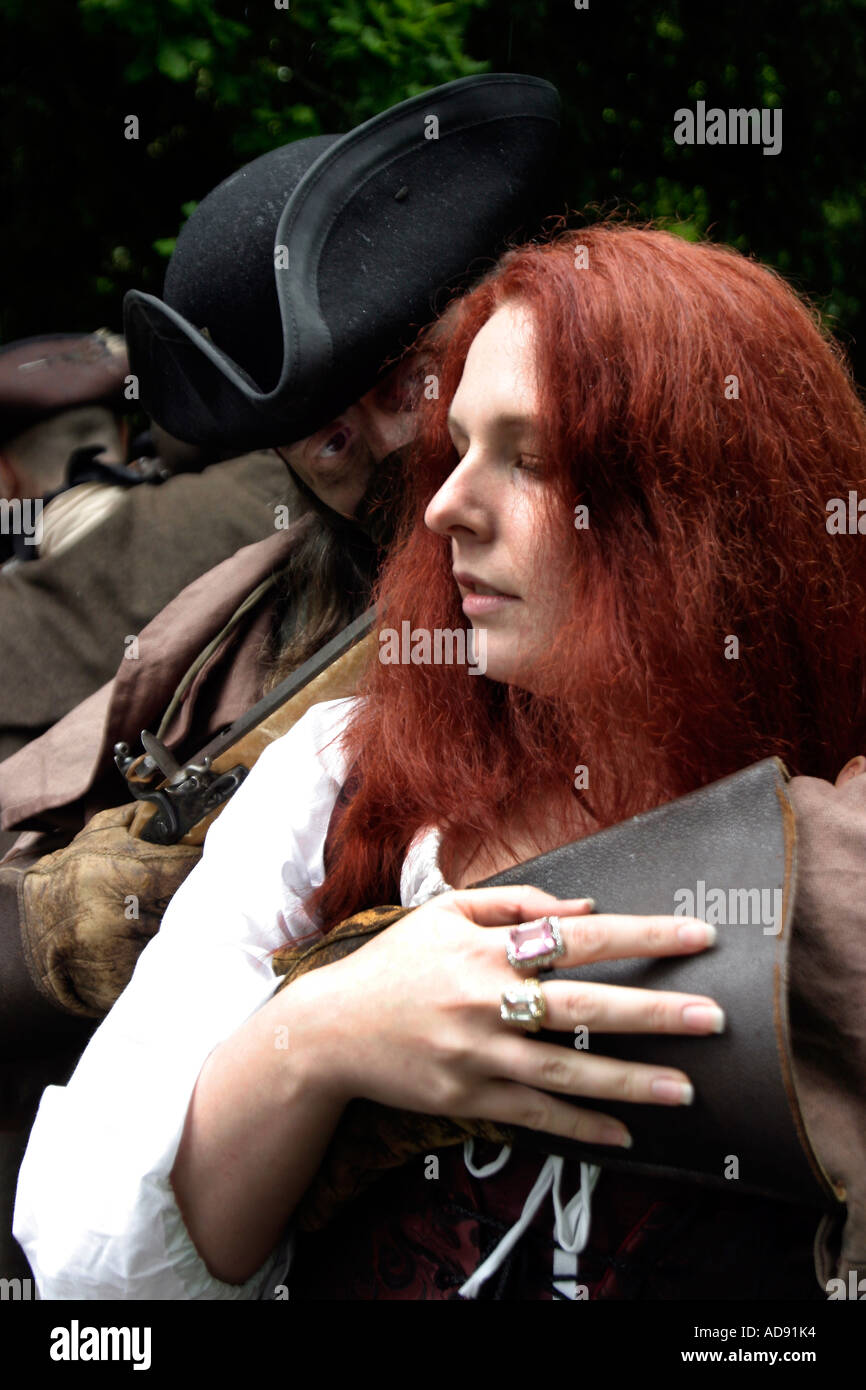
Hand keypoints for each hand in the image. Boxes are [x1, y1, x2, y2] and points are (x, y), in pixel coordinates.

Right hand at [295, 885, 722, 1148]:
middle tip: (713, 1018)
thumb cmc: (394, 964)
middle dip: (653, 1012)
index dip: (641, 934)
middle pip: (584, 1006)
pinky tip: (625, 1134)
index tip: (696, 936)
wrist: (329, 1030)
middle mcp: (486, 1000)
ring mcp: (477, 1055)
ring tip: (688, 1088)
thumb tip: (586, 908)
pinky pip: (535, 1115)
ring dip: (631, 1080)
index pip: (579, 937)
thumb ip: (516, 902)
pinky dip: (581, 1125)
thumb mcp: (445, 914)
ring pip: (567, 1070)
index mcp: (485, 949)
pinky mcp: (467, 1099)